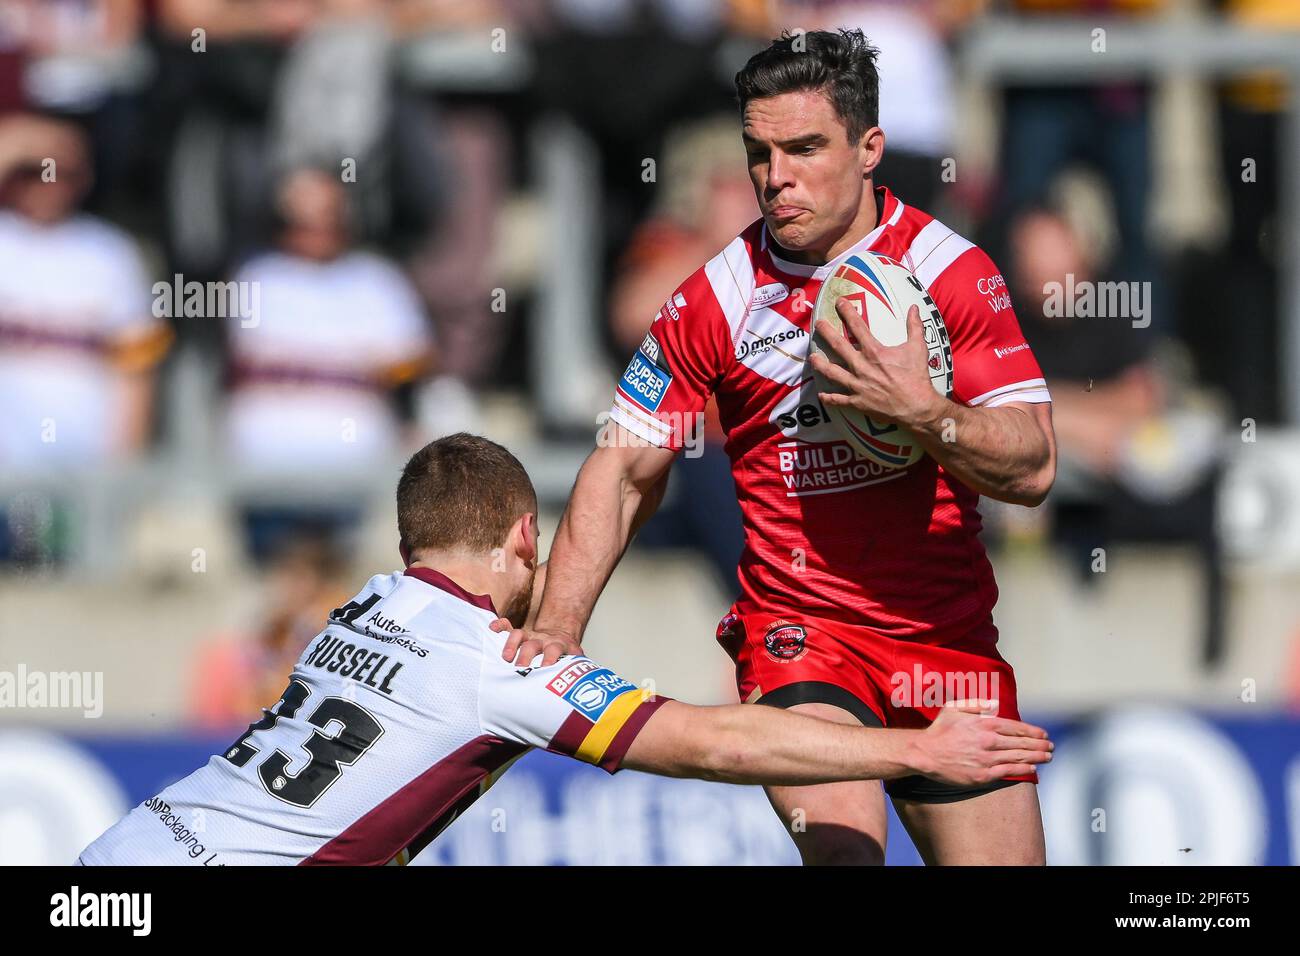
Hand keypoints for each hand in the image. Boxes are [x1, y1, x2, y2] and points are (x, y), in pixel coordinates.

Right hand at [490, 618, 581, 666]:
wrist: (562, 637)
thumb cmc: (566, 656)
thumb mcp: (575, 661)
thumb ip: (576, 671)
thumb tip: (582, 689)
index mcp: (557, 646)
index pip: (554, 651)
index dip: (550, 659)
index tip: (545, 669)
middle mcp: (542, 640)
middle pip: (533, 645)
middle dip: (526, 656)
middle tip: (521, 669)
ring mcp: (530, 636)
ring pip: (519, 635)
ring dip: (511, 644)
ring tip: (506, 657)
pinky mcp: (520, 635)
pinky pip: (508, 627)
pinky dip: (500, 626)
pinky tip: (492, 628)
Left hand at [809, 300, 945, 428]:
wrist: (917, 407)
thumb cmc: (917, 377)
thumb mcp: (918, 348)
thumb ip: (915, 326)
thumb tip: (914, 308)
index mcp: (874, 352)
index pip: (857, 327)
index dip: (847, 313)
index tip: (839, 302)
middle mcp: (862, 367)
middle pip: (838, 346)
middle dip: (826, 333)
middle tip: (818, 325)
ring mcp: (857, 385)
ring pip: (832, 372)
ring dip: (821, 364)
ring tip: (812, 358)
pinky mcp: (858, 402)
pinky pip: (839, 400)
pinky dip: (829, 398)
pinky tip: (821, 395)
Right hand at [909, 699, 1052, 785]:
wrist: (925, 753)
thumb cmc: (939, 730)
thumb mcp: (954, 708)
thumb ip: (976, 703)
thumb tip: (995, 704)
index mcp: (984, 723)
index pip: (1016, 728)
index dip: (1033, 732)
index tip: (1043, 734)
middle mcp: (989, 741)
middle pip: (1022, 743)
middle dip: (1040, 745)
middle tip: (1051, 746)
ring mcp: (987, 759)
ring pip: (1019, 758)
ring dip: (1036, 757)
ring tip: (1048, 756)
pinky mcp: (983, 775)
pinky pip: (1008, 771)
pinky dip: (1023, 769)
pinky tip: (1032, 768)